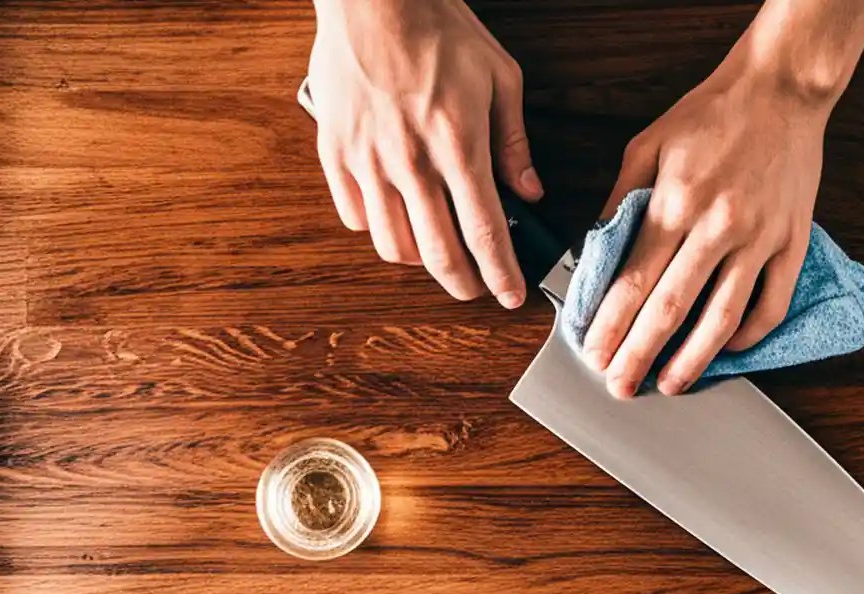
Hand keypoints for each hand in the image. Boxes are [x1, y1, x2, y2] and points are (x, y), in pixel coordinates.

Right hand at [308, 0, 542, 307]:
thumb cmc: (437, 28)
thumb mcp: (500, 78)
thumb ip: (514, 142)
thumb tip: (529, 190)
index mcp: (458, 145)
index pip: (484, 233)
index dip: (500, 274)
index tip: (510, 295)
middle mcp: (411, 162)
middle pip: (438, 253)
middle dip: (463, 283)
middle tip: (476, 286)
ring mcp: (367, 161)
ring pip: (393, 245)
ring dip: (420, 261)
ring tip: (437, 253)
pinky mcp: (334, 153)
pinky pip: (354, 215)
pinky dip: (378, 229)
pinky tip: (395, 218)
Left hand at [584, 77, 823, 397]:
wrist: (781, 89)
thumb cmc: (711, 115)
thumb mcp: (647, 144)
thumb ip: (620, 200)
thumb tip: (595, 251)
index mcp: (676, 201)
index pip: (634, 279)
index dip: (611, 323)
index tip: (594, 352)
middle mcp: (718, 225)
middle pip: (672, 307)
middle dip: (640, 353)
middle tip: (620, 386)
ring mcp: (760, 238)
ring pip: (723, 315)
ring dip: (693, 358)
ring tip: (669, 385)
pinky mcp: (792, 242)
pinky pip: (772, 302)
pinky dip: (749, 334)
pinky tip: (726, 349)